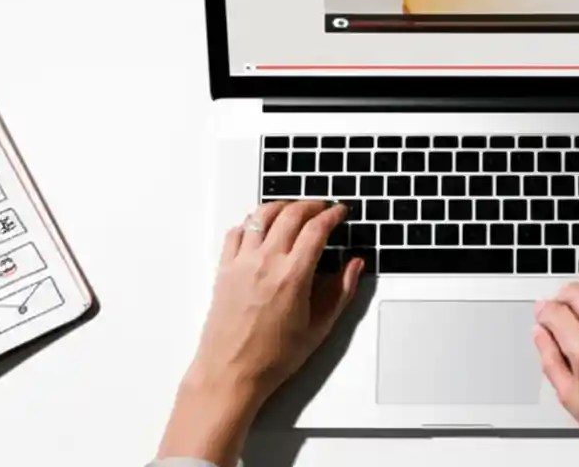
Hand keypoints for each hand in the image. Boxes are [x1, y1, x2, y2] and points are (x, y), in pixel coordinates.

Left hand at [157, 200, 362, 466]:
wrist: (230, 373)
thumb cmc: (273, 357)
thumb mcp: (319, 328)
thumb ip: (341, 292)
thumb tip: (355, 265)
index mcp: (293, 276)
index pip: (316, 229)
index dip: (332, 215)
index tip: (340, 212)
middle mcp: (266, 263)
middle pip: (290, 215)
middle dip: (310, 205)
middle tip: (322, 207)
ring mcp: (241, 264)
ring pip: (260, 216)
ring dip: (280, 206)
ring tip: (293, 209)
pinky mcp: (224, 270)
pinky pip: (236, 233)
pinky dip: (250, 223)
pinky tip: (259, 228)